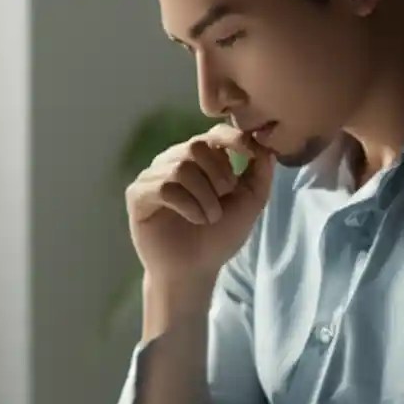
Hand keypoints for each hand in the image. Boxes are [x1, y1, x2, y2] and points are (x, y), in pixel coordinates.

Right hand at [125, 123, 274, 285]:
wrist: (194, 271)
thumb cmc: (218, 238)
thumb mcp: (249, 203)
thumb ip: (260, 173)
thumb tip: (265, 144)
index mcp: (199, 159)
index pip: (214, 133)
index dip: (233, 138)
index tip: (249, 152)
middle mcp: (173, 162)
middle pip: (196, 147)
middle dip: (218, 175)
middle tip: (224, 200)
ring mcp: (153, 177)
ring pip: (181, 167)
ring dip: (204, 196)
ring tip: (210, 217)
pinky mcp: (138, 195)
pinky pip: (163, 186)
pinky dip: (186, 204)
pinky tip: (194, 219)